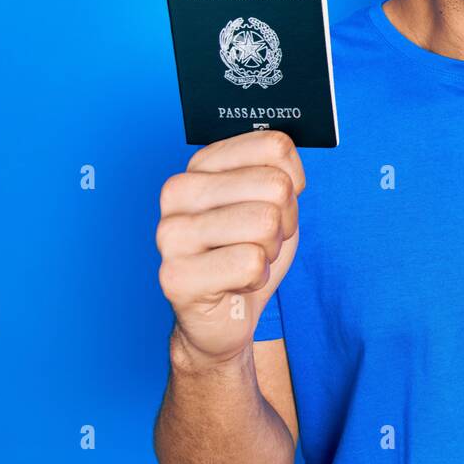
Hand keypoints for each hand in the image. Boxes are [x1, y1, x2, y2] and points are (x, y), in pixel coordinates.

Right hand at [155, 129, 305, 369]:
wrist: (224, 316)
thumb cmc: (249, 252)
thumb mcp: (274, 203)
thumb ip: (278, 170)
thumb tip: (284, 149)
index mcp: (201, 165)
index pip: (274, 147)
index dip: (292, 183)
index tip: (273, 204)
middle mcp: (178, 191)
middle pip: (276, 186)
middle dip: (284, 222)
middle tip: (261, 242)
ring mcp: (171, 233)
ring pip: (265, 223)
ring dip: (269, 251)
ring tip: (246, 261)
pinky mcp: (174, 275)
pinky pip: (250, 263)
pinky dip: (256, 279)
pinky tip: (234, 284)